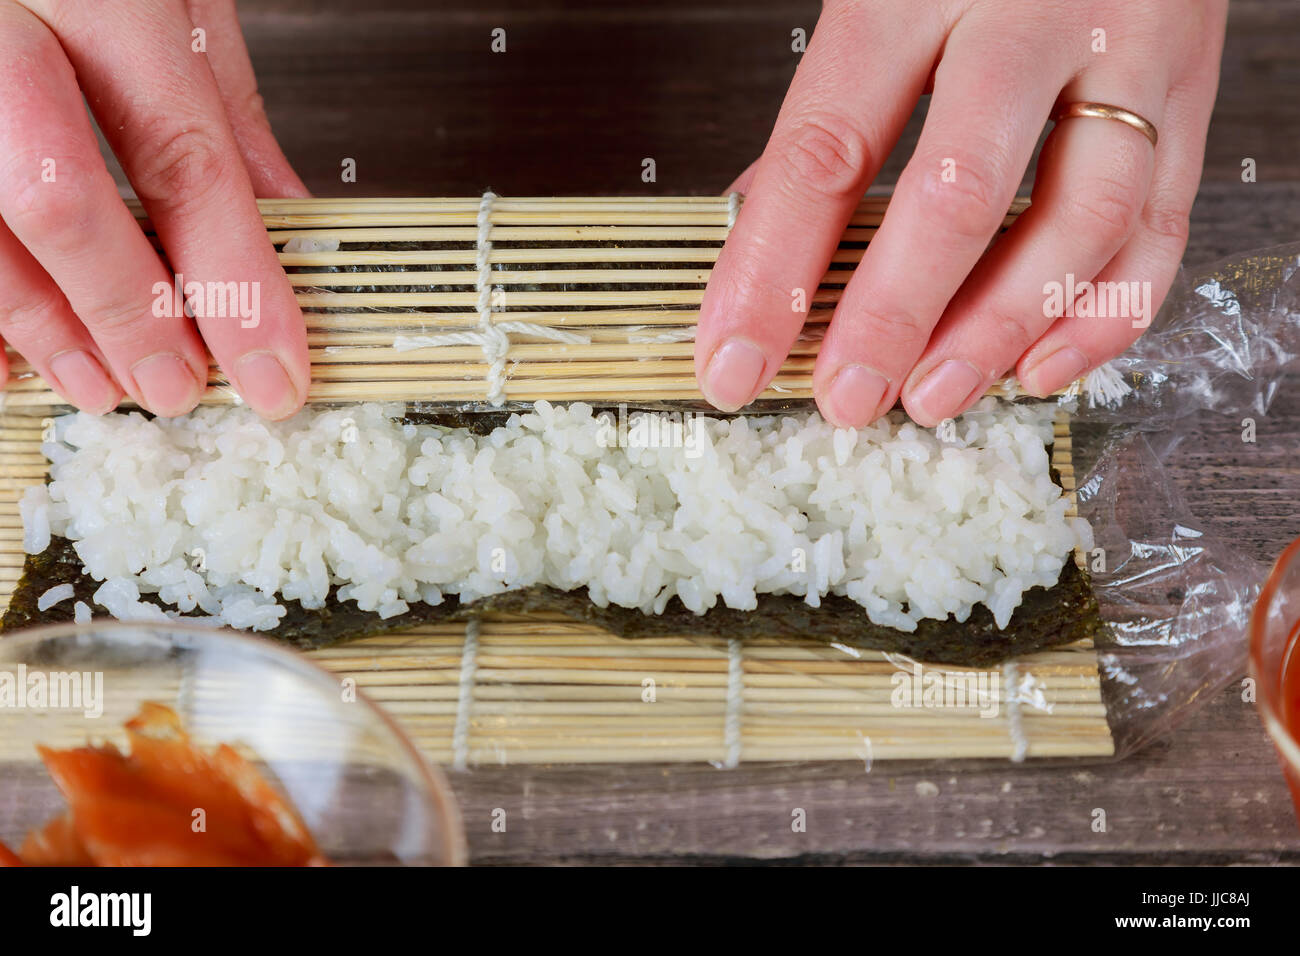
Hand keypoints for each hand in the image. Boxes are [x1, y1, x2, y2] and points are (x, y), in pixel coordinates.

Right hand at [0, 0, 308, 417]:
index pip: (185, 158)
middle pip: (57, 196)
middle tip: (177, 389)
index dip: (237, 284)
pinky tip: (13, 349)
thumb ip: (225, 108)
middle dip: (128, 316)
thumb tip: (287, 227)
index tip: (278, 372)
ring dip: (40, 326)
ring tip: (102, 384)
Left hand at [695, 0, 1226, 425]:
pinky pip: (1163, 222)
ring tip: (933, 395)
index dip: (769, 273)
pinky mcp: (1192, 90)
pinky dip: (1105, 312)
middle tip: (846, 399)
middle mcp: (1032, 14)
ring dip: (1002, 329)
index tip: (731, 362)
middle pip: (956, 189)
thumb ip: (831, 110)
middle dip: (892, 316)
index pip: (825, 150)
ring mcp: (1129, 51)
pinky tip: (1041, 367)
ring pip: (1082, 217)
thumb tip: (765, 243)